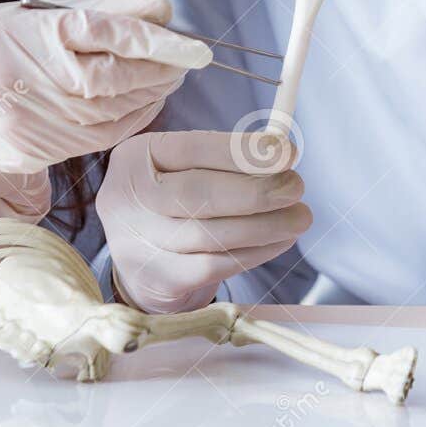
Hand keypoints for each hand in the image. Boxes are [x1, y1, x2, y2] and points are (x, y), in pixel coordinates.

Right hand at [0, 0, 211, 175]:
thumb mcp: (38, 14)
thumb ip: (105, 11)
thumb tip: (165, 10)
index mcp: (24, 35)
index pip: (101, 35)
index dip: (153, 42)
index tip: (194, 46)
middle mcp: (22, 80)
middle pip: (110, 80)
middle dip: (158, 71)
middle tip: (188, 61)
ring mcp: (25, 123)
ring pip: (108, 114)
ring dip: (150, 96)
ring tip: (170, 78)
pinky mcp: (31, 154)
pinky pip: (96, 139)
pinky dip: (129, 121)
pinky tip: (145, 103)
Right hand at [97, 130, 310, 313]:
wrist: (142, 260)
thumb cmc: (174, 201)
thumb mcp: (184, 168)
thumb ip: (226, 159)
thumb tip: (279, 155)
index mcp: (135, 157)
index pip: (192, 148)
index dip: (242, 151)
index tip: (286, 153)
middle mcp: (126, 198)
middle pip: (198, 194)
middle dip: (257, 191)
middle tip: (296, 187)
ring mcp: (136, 243)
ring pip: (210, 235)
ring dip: (265, 226)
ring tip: (299, 217)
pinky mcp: (157, 278)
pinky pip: (214, 266)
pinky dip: (254, 253)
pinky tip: (279, 241)